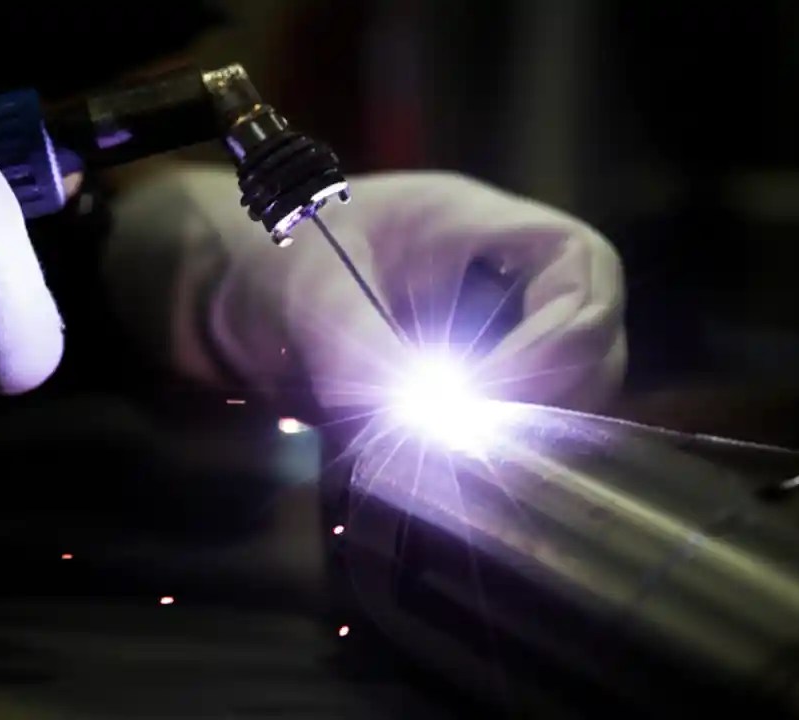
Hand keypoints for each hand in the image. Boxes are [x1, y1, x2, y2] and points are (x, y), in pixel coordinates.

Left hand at [108, 167, 624, 411]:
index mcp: (473, 224)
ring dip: (523, 430)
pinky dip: (487, 448)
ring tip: (458, 462)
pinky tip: (442, 469)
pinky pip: (506, 417)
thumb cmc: (258, 255)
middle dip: (549, 394)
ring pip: (557, 386)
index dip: (564, 335)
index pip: (581, 265)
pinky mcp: (454, 379)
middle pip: (586, 336)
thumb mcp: (307, 297)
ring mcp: (480, 328)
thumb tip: (425, 428)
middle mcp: (494, 276)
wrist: (212, 290)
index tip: (496, 394)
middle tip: (479, 446)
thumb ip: (363, 355)